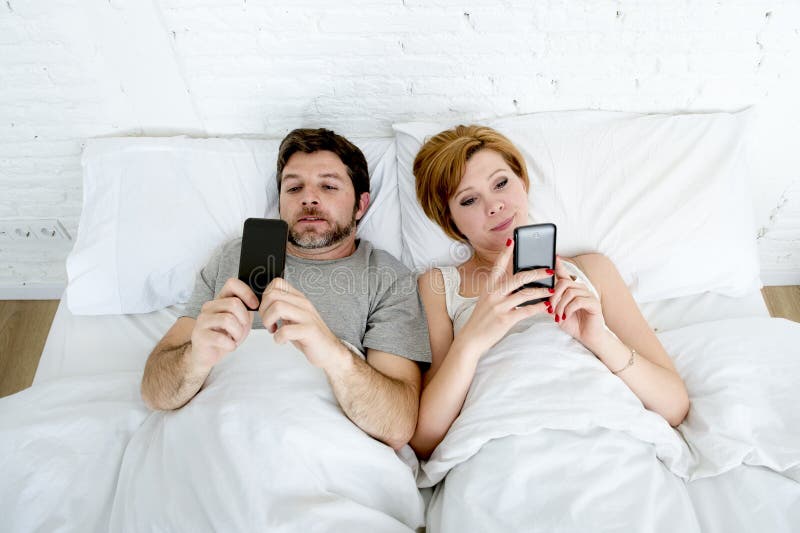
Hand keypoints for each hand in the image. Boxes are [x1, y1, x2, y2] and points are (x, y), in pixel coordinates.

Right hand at [190, 278, 257, 370]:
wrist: (208, 353)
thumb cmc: (226, 335)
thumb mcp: (240, 319)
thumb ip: (248, 307)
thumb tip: (264, 298)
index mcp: (220, 299)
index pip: (232, 283)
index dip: (247, 293)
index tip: (255, 306)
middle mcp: (209, 307)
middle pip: (234, 304)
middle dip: (244, 320)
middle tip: (241, 330)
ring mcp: (202, 320)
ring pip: (227, 319)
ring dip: (238, 333)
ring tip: (235, 339)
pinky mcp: (200, 335)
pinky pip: (220, 338)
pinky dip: (230, 345)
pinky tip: (229, 346)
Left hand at [258, 277, 341, 368]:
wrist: (329, 351)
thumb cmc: (308, 336)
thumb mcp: (294, 317)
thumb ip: (281, 309)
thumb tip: (263, 305)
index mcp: (298, 298)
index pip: (277, 283)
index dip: (265, 297)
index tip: (267, 311)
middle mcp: (303, 304)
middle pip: (273, 295)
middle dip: (263, 311)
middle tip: (269, 323)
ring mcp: (307, 316)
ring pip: (278, 308)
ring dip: (268, 322)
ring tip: (274, 330)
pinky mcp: (310, 330)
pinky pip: (286, 330)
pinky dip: (278, 337)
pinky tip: (282, 340)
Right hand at [458, 239, 552, 353]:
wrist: (470, 339)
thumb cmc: (481, 320)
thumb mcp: (486, 301)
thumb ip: (500, 290)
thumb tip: (519, 283)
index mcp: (488, 287)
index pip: (497, 265)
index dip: (505, 252)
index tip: (512, 240)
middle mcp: (493, 294)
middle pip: (518, 277)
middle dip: (536, 272)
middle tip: (549, 270)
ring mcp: (499, 306)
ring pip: (525, 294)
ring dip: (542, 291)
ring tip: (553, 289)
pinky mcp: (505, 319)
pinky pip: (526, 311)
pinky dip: (538, 308)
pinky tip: (546, 306)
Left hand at [549, 256, 606, 349]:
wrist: (588, 337)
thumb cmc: (573, 323)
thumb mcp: (557, 312)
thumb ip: (550, 302)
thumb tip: (538, 295)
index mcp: (571, 289)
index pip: (564, 274)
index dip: (559, 265)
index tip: (554, 256)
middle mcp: (580, 289)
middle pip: (563, 283)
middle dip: (553, 296)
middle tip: (550, 309)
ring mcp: (588, 295)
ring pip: (569, 293)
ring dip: (560, 306)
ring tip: (558, 316)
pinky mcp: (594, 303)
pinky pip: (578, 301)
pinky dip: (568, 309)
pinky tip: (565, 317)